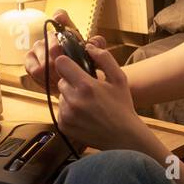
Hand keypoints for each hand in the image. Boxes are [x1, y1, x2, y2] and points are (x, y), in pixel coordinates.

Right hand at [24, 9, 106, 86]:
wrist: (72, 84)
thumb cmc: (83, 68)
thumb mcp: (95, 58)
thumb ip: (98, 48)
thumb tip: (94, 42)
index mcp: (68, 31)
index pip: (62, 16)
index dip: (61, 18)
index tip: (59, 19)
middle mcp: (51, 35)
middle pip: (53, 46)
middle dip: (62, 63)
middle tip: (68, 73)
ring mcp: (38, 46)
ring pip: (44, 60)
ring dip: (54, 74)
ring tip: (62, 80)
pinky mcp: (29, 59)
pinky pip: (33, 68)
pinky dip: (43, 79)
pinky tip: (52, 82)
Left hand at [53, 41, 163, 157]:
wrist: (123, 136)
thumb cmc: (122, 106)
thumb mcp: (119, 79)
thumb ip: (105, 59)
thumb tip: (89, 47)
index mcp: (86, 86)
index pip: (61, 63)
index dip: (68, 63)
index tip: (75, 68)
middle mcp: (73, 100)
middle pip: (61, 80)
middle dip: (72, 82)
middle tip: (88, 90)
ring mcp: (66, 114)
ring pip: (61, 96)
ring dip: (70, 97)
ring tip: (87, 105)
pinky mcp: (63, 126)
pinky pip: (60, 111)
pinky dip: (69, 111)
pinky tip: (84, 115)